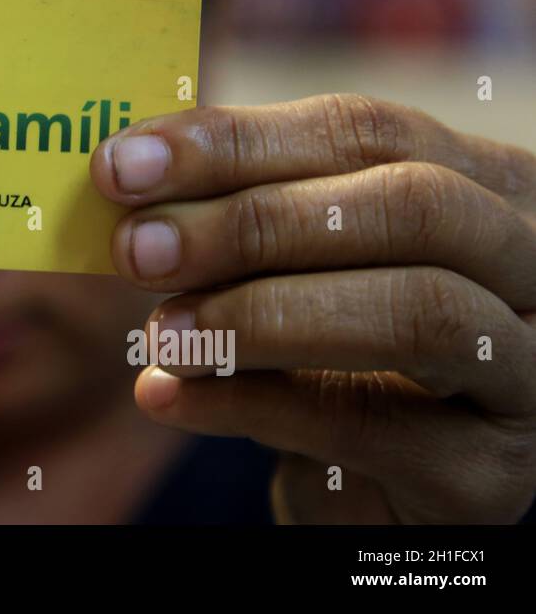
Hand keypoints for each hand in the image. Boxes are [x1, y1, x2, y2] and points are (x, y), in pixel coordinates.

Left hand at [92, 94, 535, 522]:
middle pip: (412, 207)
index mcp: (483, 184)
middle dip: (256, 222)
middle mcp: (530, 265)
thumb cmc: (318, 347)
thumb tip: (127, 171)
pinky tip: (164, 395)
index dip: (237, 140)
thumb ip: (237, 209)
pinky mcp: (492, 475)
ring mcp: (528, 372)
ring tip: (157, 332)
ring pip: (419, 312)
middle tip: (136, 248)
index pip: (367, 131)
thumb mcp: (286, 263)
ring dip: (261, 315)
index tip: (122, 165)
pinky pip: (371, 424)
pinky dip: (249, 405)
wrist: (364, 484)